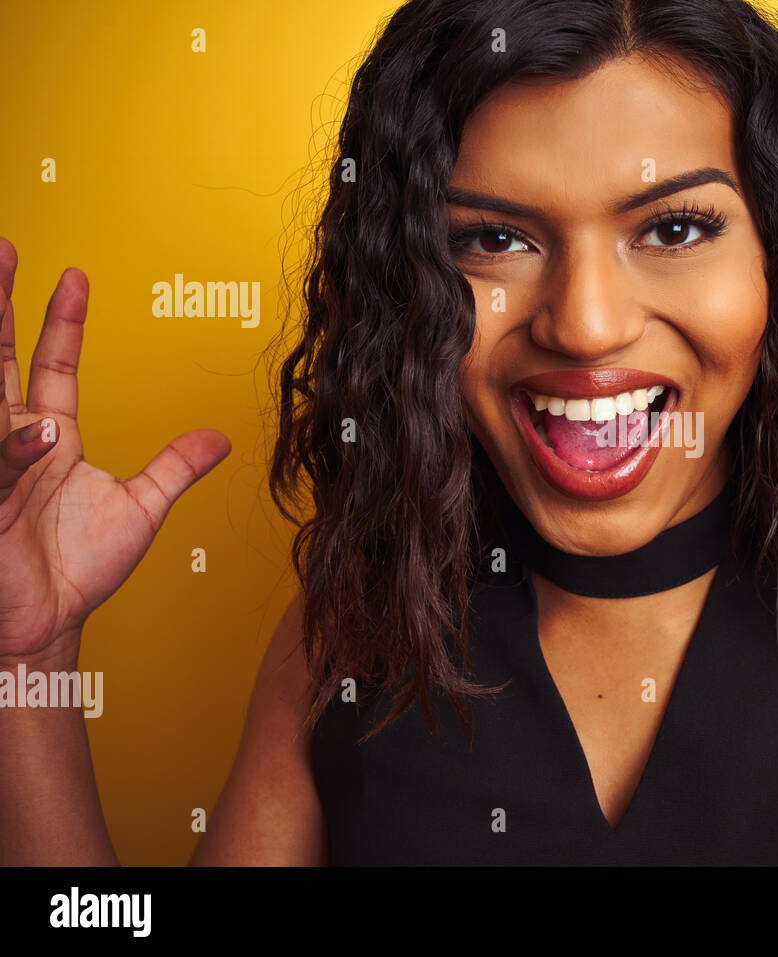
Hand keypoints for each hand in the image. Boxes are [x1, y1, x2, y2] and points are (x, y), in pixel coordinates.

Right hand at [0, 238, 230, 660]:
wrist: (49, 622)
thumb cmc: (78, 569)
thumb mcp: (142, 506)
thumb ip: (175, 467)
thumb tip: (219, 439)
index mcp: (49, 437)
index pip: (51, 363)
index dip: (60, 319)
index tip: (73, 275)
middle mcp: (16, 442)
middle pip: (0, 360)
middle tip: (3, 249)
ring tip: (1, 292)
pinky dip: (15, 450)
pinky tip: (38, 431)